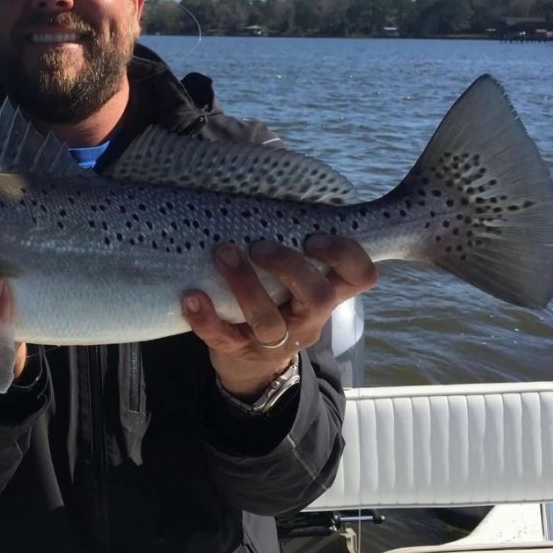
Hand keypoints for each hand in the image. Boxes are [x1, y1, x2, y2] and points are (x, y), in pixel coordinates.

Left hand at [182, 236, 376, 398]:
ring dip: (245, 286)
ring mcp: (276, 341)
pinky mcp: (240, 351)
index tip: (313, 238)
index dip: (346, 255)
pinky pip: (224, 339)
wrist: (252, 360)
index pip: (360, 276)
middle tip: (260, 246)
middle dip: (290, 266)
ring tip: (223, 254)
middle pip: (319, 297)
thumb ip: (297, 249)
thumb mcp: (296, 281)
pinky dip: (206, 319)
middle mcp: (309, 319)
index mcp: (328, 294)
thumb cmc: (277, 301)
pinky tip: (192, 297)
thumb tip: (273, 192)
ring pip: (268, 322)